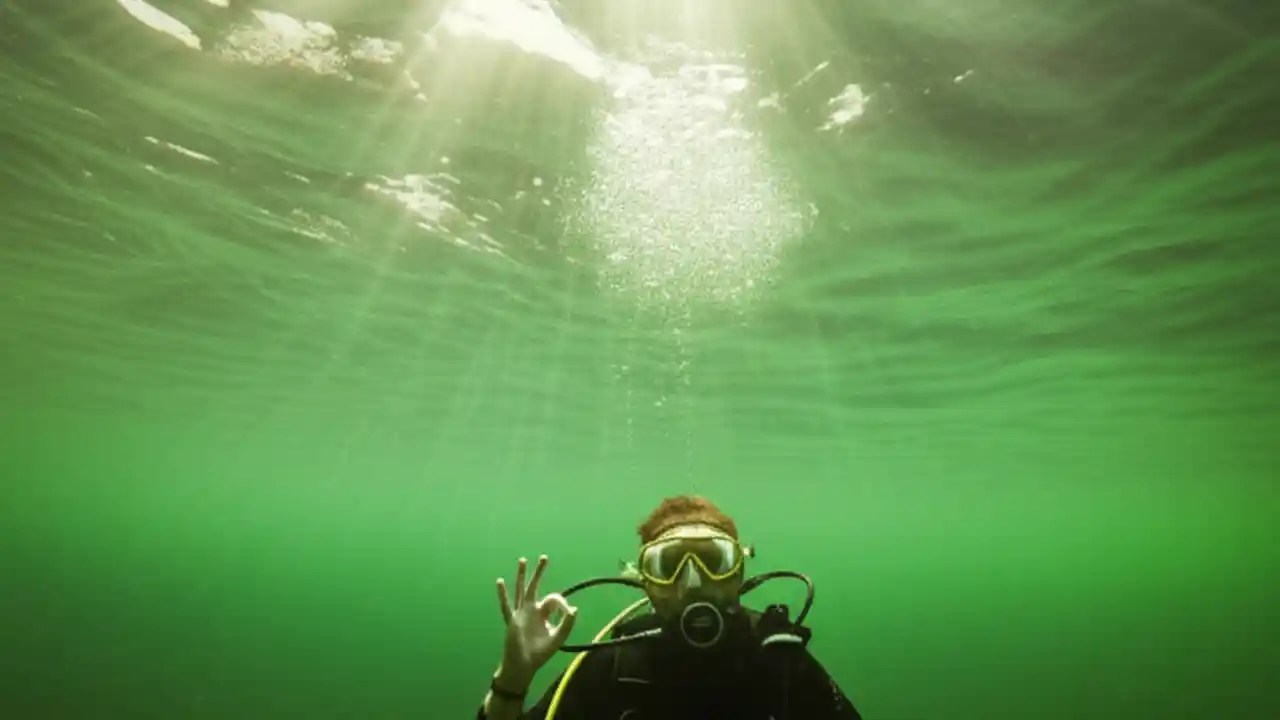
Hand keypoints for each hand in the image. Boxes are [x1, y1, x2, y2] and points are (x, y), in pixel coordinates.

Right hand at [495, 555, 577, 688]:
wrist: (523, 665)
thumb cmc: (540, 654)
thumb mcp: (558, 639)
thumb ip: (567, 625)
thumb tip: (575, 609)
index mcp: (544, 613)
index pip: (554, 599)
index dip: (562, 603)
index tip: (568, 611)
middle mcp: (532, 610)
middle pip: (536, 586)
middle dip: (540, 572)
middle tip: (544, 557)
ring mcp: (521, 613)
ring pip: (521, 590)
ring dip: (522, 576)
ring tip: (523, 560)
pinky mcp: (512, 620)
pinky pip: (506, 605)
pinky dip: (503, 594)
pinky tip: (499, 581)